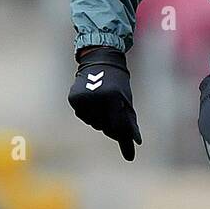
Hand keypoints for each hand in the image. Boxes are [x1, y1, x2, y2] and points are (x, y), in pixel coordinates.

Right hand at [68, 46, 140, 160]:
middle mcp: (96, 98)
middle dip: (111, 125)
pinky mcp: (73, 98)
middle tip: (114, 113)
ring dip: (100, 119)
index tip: (129, 148)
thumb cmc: (118, 82)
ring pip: (93, 123)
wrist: (100, 61)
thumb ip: (129, 121)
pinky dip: (89, 113)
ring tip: (103, 104)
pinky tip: (92, 102)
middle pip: (105, 126)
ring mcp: (83, 99)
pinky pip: (82, 115)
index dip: (123, 136)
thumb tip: (135, 142)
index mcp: (112, 97)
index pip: (118, 125)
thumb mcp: (126, 100)